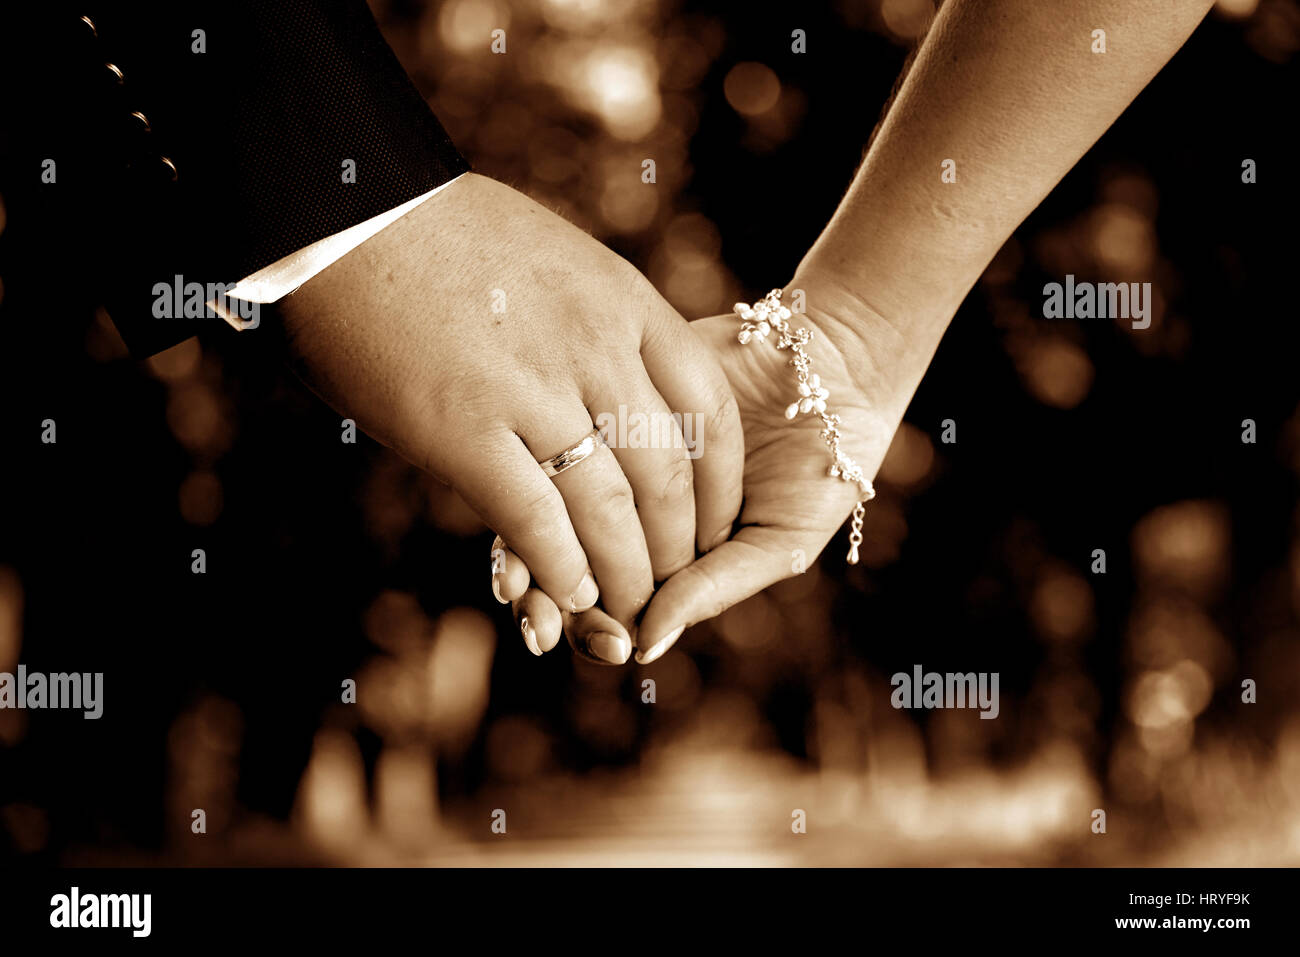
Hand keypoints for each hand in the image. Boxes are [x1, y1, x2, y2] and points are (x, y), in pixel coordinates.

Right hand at [279, 173, 743, 659]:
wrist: (347, 207)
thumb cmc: (440, 231)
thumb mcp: (553, 260)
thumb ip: (596, 324)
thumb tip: (614, 376)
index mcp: (623, 303)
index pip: (708, 410)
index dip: (721, 482)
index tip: (717, 522)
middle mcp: (594, 350)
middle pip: (666, 474)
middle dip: (676, 545)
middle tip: (671, 585)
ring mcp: (533, 391)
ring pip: (610, 510)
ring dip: (624, 573)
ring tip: (624, 609)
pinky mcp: (464, 430)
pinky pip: (536, 519)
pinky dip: (560, 568)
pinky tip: (570, 594)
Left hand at [495, 277, 904, 663]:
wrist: (839, 370)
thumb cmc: (821, 468)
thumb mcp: (778, 542)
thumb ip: (713, 590)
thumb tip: (644, 644)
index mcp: (662, 556)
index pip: (609, 606)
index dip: (593, 632)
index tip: (607, 647)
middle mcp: (624, 509)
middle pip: (561, 564)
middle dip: (544, 602)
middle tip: (542, 628)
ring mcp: (609, 453)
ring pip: (545, 505)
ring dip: (524, 546)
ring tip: (518, 578)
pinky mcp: (607, 394)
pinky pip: (561, 435)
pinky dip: (544, 465)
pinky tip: (541, 490)